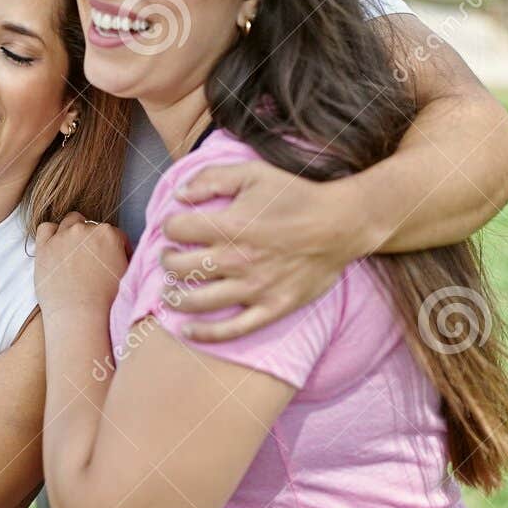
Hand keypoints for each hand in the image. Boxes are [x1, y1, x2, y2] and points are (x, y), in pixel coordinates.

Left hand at [34, 212, 127, 316]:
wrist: (80, 316)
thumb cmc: (107, 301)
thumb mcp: (127, 273)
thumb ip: (124, 256)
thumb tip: (121, 253)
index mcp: (109, 234)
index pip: (115, 234)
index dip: (116, 249)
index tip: (113, 261)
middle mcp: (85, 229)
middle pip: (91, 226)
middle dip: (93, 240)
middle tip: (91, 260)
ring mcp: (62, 236)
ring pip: (69, 222)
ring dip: (73, 232)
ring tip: (73, 252)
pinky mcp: (44, 247)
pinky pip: (46, 229)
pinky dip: (50, 234)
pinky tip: (55, 248)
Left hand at [159, 160, 366, 341]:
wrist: (340, 224)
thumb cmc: (296, 196)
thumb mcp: (253, 173)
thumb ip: (211, 178)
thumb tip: (178, 193)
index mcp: (229, 225)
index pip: (177, 229)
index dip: (169, 226)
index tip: (175, 227)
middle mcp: (237, 259)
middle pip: (179, 268)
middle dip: (166, 261)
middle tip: (169, 258)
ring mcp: (254, 288)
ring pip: (197, 301)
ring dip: (175, 297)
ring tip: (170, 292)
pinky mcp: (271, 308)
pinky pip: (232, 329)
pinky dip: (205, 334)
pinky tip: (187, 331)